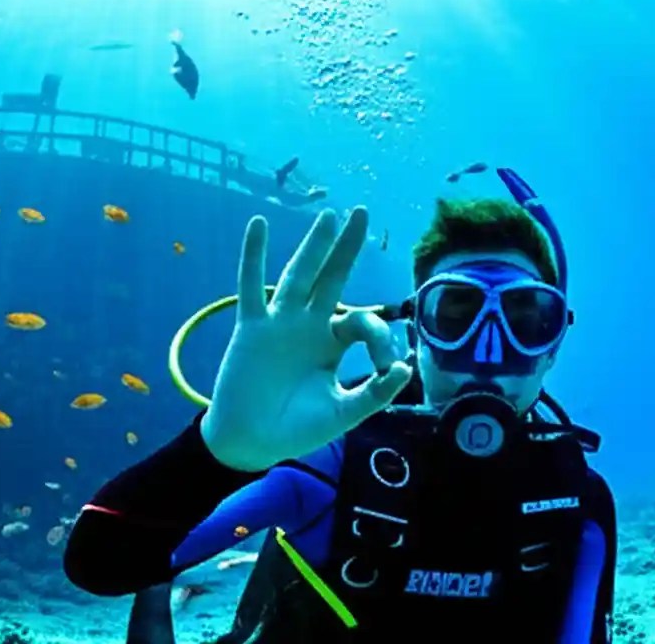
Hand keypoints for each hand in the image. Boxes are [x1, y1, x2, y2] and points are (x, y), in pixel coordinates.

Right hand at [200, 207, 412, 471]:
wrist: (250, 443)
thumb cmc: (296, 428)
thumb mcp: (342, 413)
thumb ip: (373, 394)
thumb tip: (405, 370)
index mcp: (332, 342)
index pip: (362, 322)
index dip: (381, 339)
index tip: (385, 368)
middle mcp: (308, 324)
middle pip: (332, 277)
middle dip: (347, 246)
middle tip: (361, 211)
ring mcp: (279, 322)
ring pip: (299, 276)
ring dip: (313, 246)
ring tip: (329, 216)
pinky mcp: (251, 327)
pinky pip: (251, 286)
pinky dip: (253, 255)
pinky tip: (258, 225)